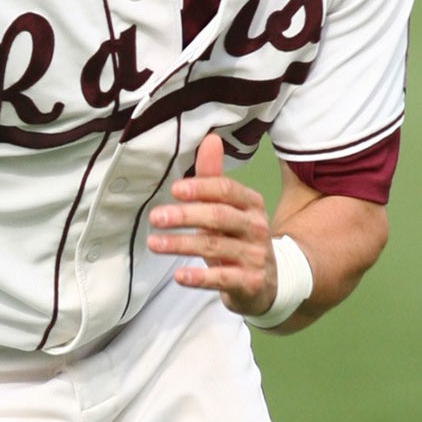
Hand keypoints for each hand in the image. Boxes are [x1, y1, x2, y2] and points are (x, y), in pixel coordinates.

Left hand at [148, 133, 277, 316]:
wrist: (267, 282)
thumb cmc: (238, 238)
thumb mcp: (228, 208)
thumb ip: (213, 178)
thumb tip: (210, 138)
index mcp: (252, 203)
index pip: (228, 190)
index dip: (201, 188)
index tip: (174, 190)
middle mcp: (257, 227)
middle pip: (219, 216)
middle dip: (185, 215)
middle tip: (155, 218)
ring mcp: (255, 256)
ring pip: (216, 246)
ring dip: (181, 244)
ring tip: (154, 244)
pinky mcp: (250, 282)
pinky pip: (222, 278)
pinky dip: (199, 277)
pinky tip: (179, 275)